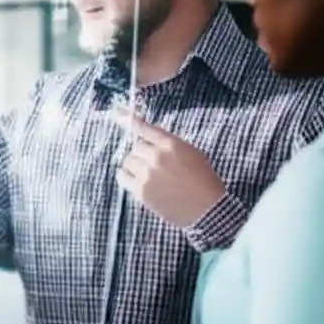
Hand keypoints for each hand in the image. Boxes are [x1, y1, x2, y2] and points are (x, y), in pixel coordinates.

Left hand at [113, 108, 225, 227]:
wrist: (207, 210)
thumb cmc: (204, 180)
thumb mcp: (193, 153)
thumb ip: (170, 145)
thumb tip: (150, 140)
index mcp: (171, 145)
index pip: (145, 128)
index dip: (128, 120)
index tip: (116, 113)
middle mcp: (156, 156)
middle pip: (136, 147)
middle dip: (142, 153)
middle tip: (154, 164)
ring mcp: (147, 174)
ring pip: (128, 161)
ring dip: (135, 165)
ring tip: (148, 174)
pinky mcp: (140, 191)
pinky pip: (122, 177)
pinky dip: (126, 176)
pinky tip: (134, 179)